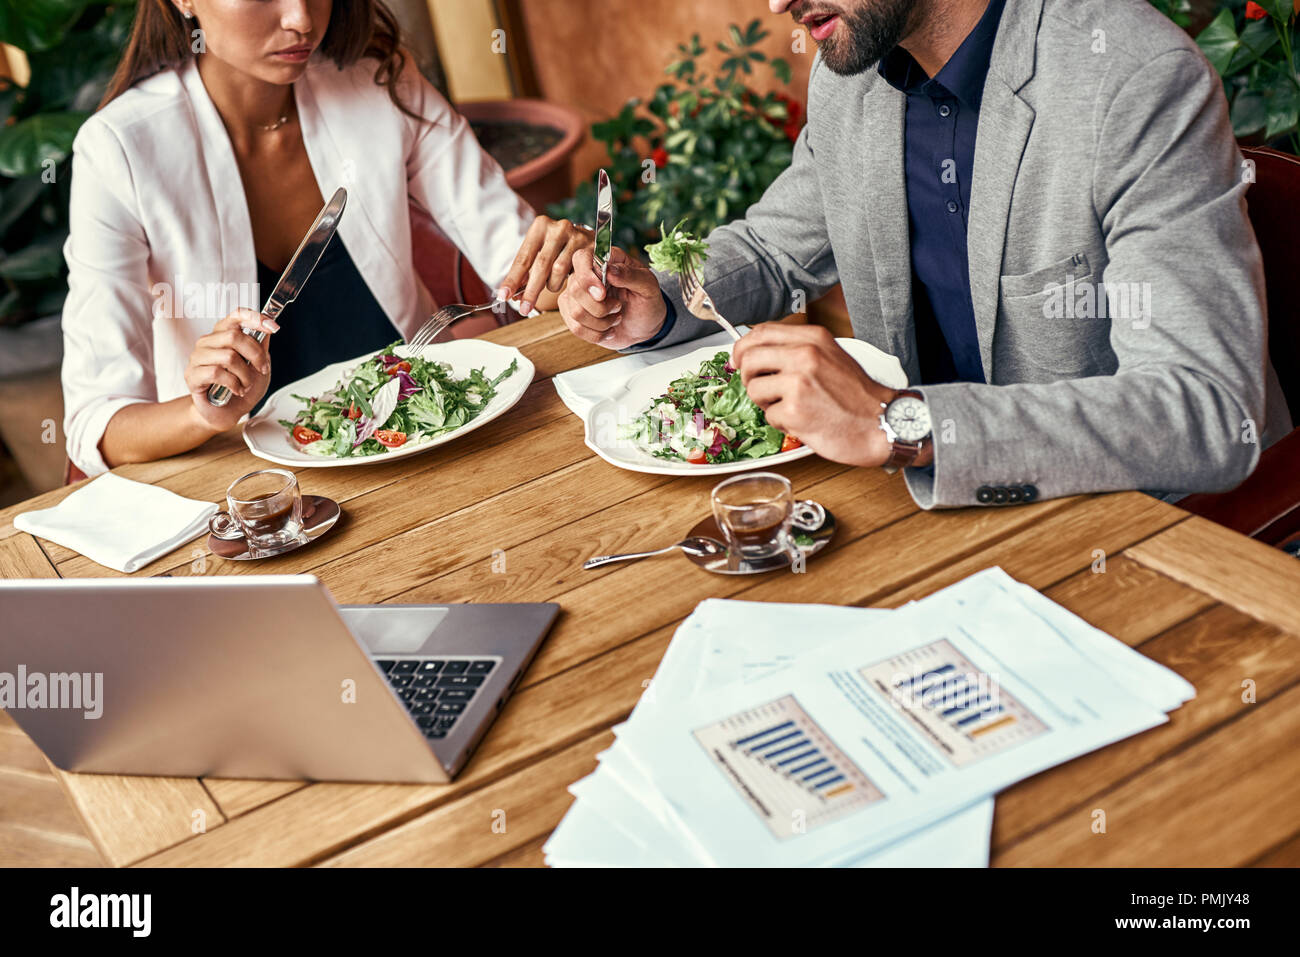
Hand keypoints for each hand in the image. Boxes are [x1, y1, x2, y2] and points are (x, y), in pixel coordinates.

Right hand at [184, 308, 276, 432]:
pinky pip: (217, 373)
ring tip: (246, 384)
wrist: (227, 413)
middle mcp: (208, 342)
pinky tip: (236, 390)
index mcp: (223, 334)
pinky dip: (234, 384)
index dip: (254, 317)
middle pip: (234, 336)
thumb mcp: (259, 366)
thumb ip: (261, 346)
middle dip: (255, 355)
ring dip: (245, 374)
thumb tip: (268, 326)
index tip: (272, 326)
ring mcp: (198, 357)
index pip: (236, 315)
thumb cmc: (241, 388)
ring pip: (228, 356)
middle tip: (261, 369)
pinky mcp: (192, 375)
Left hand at [498, 215, 593, 313]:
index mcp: (540, 226)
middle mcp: (558, 228)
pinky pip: (577, 274)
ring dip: (552, 285)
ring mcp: (577, 237)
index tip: (503, 296)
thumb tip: (513, 294)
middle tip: (524, 308)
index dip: (513, 279)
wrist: (591, 241)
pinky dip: (570, 284)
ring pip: (559, 271)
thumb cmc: (561, 250)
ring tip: (552, 285)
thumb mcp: (541, 253)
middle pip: (541, 265)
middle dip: (531, 290)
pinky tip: (569, 286)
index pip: (523, 257)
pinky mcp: (592, 248)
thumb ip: (528, 271)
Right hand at [559, 246, 667, 349]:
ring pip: (576, 312)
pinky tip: (609, 330)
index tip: (602, 294)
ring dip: (601, 322)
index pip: (581, 258)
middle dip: (600, 307)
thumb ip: (631, 276)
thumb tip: (609, 270)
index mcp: (605, 260)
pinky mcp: (573, 314)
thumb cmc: (647, 301)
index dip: (587, 277)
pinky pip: (576, 328)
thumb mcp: (648, 287)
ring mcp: (577, 296)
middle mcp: (587, 275)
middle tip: (618, 307)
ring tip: (617, 318)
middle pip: (575, 289)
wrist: (644, 325)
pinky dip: (596, 334)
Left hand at [733, 324, 907, 467]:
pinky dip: (781, 422)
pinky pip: (768, 416)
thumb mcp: (830, 356)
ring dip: (765, 403)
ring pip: (754, 389)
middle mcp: (804, 355)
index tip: (739, 360)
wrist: (881, 423)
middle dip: (748, 377)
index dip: (742, 347)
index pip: (760, 332)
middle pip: (748, 358)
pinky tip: (803, 420)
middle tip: (762, 389)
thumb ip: (797, 349)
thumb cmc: (856, 395)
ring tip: (789, 406)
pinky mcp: (795, 411)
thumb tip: (755, 352)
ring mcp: (798, 383)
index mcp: (813, 338)